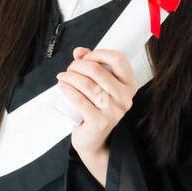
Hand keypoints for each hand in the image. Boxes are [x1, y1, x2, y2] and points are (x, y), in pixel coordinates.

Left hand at [55, 46, 135, 184]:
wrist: (94, 139)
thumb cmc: (97, 108)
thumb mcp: (100, 86)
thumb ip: (92, 64)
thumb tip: (79, 52)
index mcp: (129, 85)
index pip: (118, 59)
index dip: (99, 53)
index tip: (86, 57)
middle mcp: (125, 98)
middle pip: (97, 70)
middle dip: (78, 65)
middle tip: (70, 69)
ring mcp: (113, 112)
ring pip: (86, 83)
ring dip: (69, 76)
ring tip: (63, 77)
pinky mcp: (99, 122)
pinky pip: (79, 99)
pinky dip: (67, 89)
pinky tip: (62, 86)